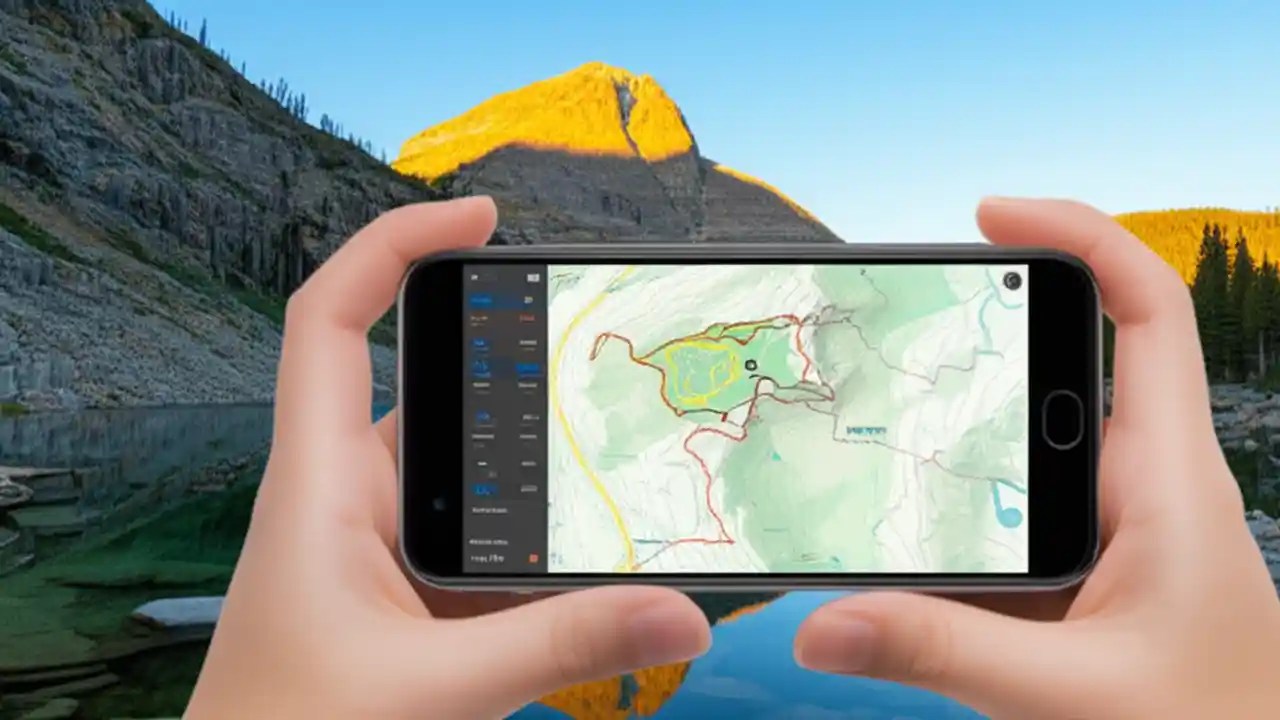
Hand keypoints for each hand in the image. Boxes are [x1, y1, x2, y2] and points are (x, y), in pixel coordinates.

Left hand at [184, 197, 710, 719]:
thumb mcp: (436, 691)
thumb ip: (563, 647)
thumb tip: (679, 611)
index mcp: (320, 488)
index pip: (330, 321)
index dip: (393, 245)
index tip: (478, 215)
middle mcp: (349, 503)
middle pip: (432, 391)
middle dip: (514, 370)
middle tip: (604, 354)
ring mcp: (382, 555)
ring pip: (471, 478)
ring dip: (538, 473)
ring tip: (625, 457)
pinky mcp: (411, 604)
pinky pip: (485, 550)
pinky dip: (539, 548)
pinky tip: (597, 561)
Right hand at [793, 198, 1279, 718]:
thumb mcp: (1070, 696)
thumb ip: (940, 650)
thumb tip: (820, 623)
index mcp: (1170, 484)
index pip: (1148, 314)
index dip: (1080, 236)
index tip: (990, 213)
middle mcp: (1142, 492)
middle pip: (1062, 367)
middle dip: (974, 338)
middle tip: (885, 329)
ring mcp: (1108, 536)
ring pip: (1020, 450)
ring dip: (947, 435)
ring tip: (862, 424)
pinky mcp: (1078, 580)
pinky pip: (1002, 520)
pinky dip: (944, 515)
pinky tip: (892, 532)